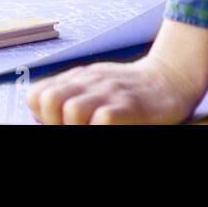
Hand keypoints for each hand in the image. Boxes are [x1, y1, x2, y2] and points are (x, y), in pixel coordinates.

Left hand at [26, 55, 202, 124]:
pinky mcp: (129, 106)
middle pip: (49, 99)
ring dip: (75, 126)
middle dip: (52, 121)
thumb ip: (71, 92)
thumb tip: (41, 112)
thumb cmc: (129, 88)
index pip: (36, 94)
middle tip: (69, 128)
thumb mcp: (96, 83)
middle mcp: (90, 82)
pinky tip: (108, 128)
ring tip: (89, 129)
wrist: (171, 78)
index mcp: (78, 77)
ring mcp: (110, 93)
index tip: (56, 122)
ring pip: (72, 109)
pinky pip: (103, 119)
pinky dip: (99, 128)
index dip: (40, 113)